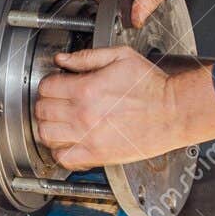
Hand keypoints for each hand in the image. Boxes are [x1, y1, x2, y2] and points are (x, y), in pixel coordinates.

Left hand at [35, 47, 214, 169]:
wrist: (172, 112)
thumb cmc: (151, 86)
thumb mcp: (120, 57)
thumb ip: (87, 57)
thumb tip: (61, 59)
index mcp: (85, 89)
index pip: (46, 87)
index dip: (50, 84)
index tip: (58, 85)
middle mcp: (82, 115)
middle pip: (41, 111)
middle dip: (46, 104)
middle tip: (57, 103)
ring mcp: (87, 137)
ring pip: (45, 135)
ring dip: (47, 127)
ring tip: (58, 122)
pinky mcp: (96, 155)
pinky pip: (63, 158)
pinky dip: (60, 151)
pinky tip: (68, 142)